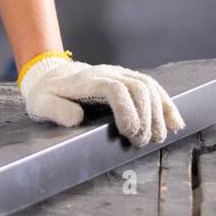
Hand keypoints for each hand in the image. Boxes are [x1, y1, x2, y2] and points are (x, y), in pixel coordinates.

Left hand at [19, 55, 185, 146]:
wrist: (49, 74)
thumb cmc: (46, 93)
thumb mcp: (41, 103)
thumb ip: (56, 110)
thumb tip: (77, 118)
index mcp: (87, 81)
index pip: (115, 89)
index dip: (127, 111)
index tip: (128, 134)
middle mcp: (107, 73)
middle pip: (138, 87)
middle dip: (146, 117)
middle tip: (141, 143)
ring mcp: (120, 74)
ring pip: (149, 86)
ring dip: (158, 113)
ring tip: (157, 138)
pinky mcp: (128, 79)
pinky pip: (152, 87)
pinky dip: (165, 105)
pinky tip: (174, 122)